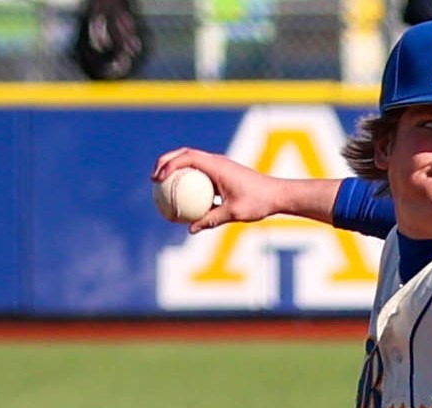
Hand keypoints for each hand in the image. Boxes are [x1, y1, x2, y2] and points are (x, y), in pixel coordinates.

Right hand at [151, 147, 290, 232]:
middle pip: (185, 154)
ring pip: (191, 161)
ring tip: (161, 184)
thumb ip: (211, 220)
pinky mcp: (222, 173)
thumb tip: (191, 229)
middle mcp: (217, 161)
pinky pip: (200, 173)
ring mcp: (219, 166)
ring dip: (176, 168)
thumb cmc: (259, 202)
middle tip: (153, 178)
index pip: (187, 158)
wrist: (278, 195)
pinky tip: (182, 198)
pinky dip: (188, 180)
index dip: (169, 165)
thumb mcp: (234, 213)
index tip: (158, 179)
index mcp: (218, 165)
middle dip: (166, 161)